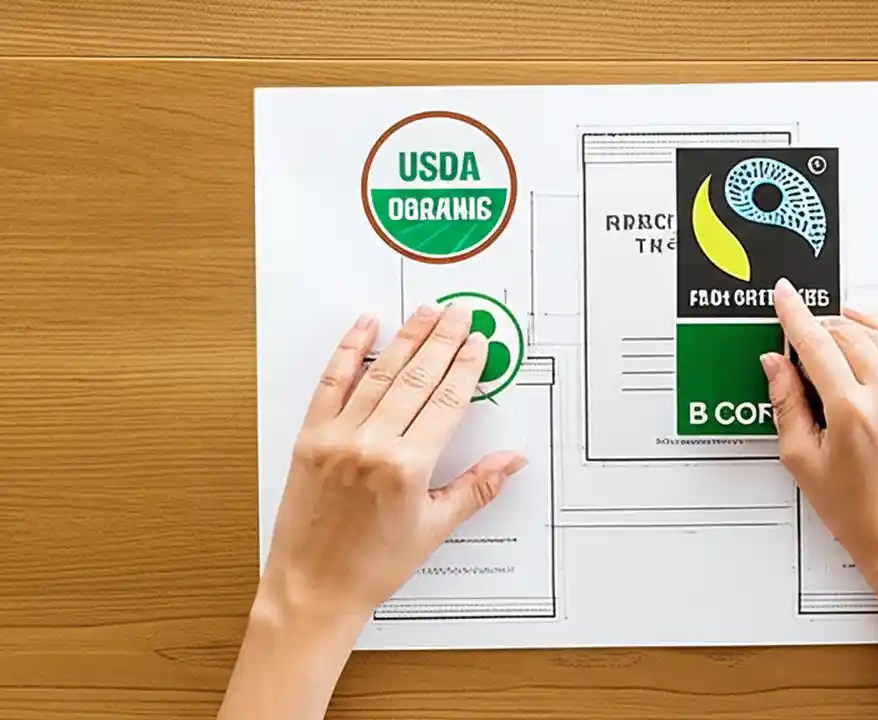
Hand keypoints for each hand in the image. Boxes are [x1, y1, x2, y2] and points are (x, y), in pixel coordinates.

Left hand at [259, 305, 526, 628]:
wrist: (313, 587)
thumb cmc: (371, 566)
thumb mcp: (434, 527)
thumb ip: (476, 487)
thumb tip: (512, 461)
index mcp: (407, 468)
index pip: (447, 401)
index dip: (465, 367)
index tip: (476, 344)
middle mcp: (372, 446)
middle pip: (418, 378)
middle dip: (442, 340)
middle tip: (458, 313)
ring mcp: (338, 437)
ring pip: (381, 374)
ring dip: (406, 338)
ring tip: (425, 313)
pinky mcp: (310, 437)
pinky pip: (332, 382)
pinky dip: (349, 351)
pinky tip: (365, 327)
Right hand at [763, 279, 877, 580]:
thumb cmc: (857, 513)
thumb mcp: (802, 461)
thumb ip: (787, 404)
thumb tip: (775, 363)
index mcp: (850, 411)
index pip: (816, 344)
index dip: (795, 315)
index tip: (784, 296)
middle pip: (848, 334)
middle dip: (820, 324)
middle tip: (800, 329)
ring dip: (853, 324)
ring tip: (832, 326)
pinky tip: (873, 331)